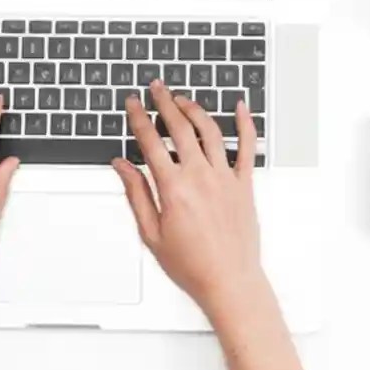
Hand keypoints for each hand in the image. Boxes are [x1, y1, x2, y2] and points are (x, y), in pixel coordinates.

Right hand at [111, 80, 265, 318]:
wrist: (229, 282)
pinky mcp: (244, 185)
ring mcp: (225, 178)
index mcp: (174, 189)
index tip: (133, 104)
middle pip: (180, 128)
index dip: (139, 118)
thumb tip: (122, 166)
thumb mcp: (151, 233)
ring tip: (183, 98)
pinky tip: (241, 107)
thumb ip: (136, 194)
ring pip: (210, 131)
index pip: (151, 142)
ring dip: (194, 109)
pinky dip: (245, 124)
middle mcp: (200, 177)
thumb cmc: (191, 265)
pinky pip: (247, 147)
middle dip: (165, 103)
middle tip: (157, 88)